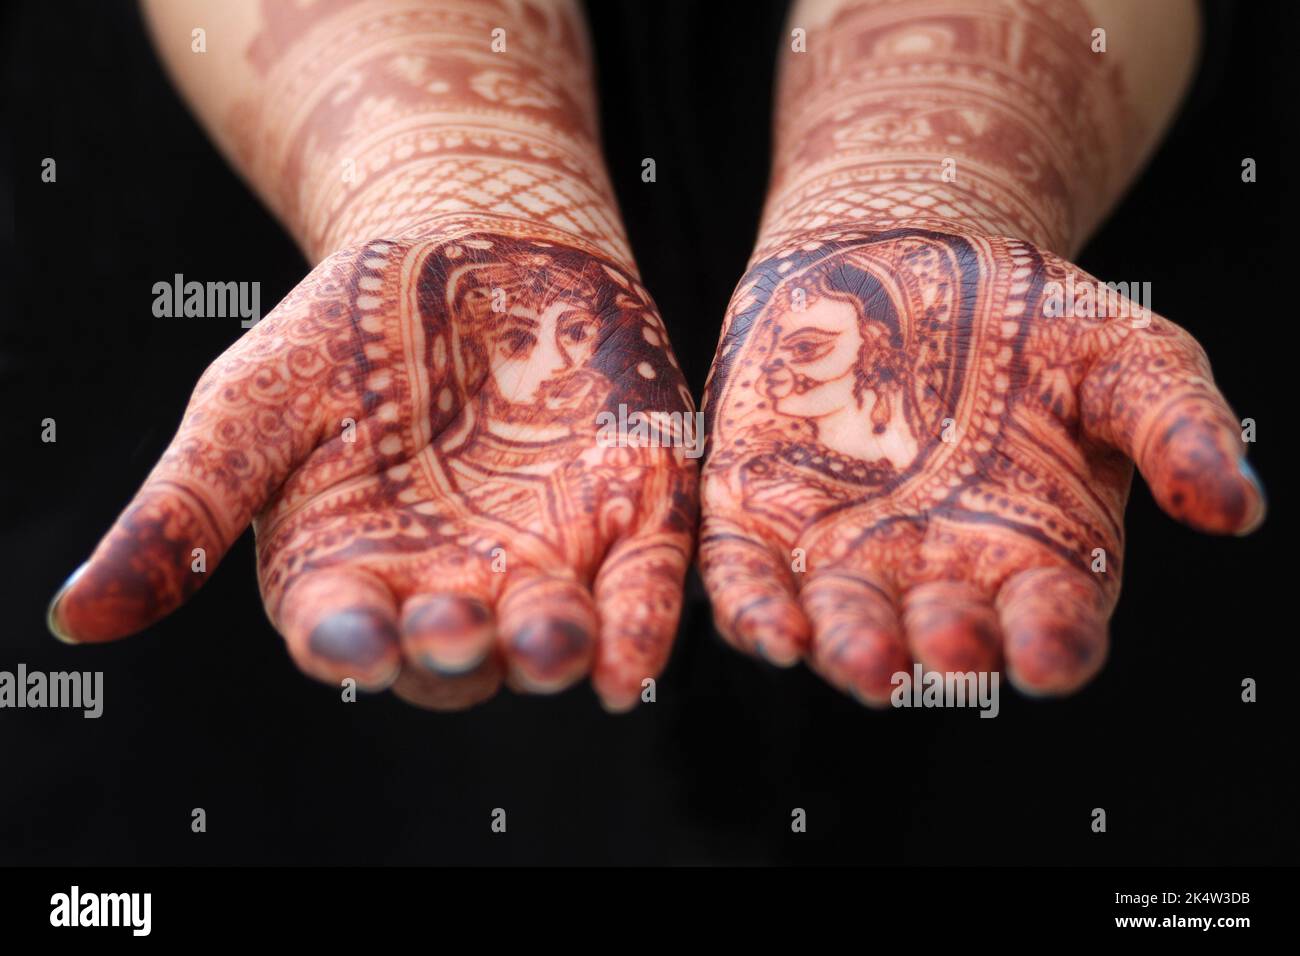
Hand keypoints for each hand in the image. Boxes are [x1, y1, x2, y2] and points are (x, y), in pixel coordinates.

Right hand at [48, 215, 696, 711]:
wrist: (468, 248)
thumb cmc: (346, 331)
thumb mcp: (254, 405)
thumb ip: (186, 506)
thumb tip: (75, 616)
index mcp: (353, 577)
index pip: (347, 636)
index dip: (349, 642)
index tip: (352, 635)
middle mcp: (452, 589)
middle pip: (456, 656)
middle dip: (457, 649)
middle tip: (457, 624)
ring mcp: (544, 560)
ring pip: (549, 636)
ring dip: (552, 649)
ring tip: (550, 636)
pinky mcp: (625, 520)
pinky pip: (639, 592)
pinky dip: (640, 629)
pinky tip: (634, 658)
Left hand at [700, 225, 1262, 701]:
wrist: (907, 261)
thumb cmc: (1030, 322)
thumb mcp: (1123, 358)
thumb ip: (1174, 429)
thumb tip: (1237, 508)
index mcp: (1036, 558)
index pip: (1050, 623)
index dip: (1053, 646)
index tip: (1052, 654)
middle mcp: (939, 577)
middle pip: (942, 640)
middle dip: (945, 650)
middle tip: (949, 647)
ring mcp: (846, 555)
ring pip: (846, 624)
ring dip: (852, 649)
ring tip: (863, 661)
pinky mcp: (765, 520)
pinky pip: (752, 581)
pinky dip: (756, 612)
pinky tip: (770, 631)